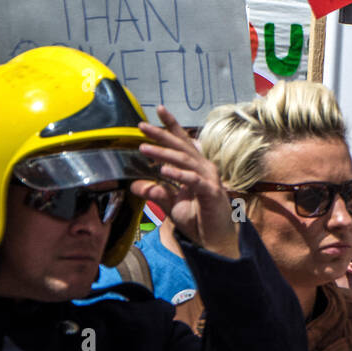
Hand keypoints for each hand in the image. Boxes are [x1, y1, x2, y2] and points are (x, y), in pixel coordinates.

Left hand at [131, 105, 238, 258]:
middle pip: (182, 147)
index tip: (158, 110)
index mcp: (196, 167)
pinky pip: (192, 180)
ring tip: (145, 149)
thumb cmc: (199, 219)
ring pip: (185, 161)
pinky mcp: (210, 192)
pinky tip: (163, 171)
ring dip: (164, 154)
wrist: (216, 240)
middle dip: (161, 135)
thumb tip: (135, 185)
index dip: (171, 126)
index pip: (182, 143)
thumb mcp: (172, 205)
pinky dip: (178, 175)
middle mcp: (204, 168)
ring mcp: (209, 179)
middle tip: (142, 126)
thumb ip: (156, 193)